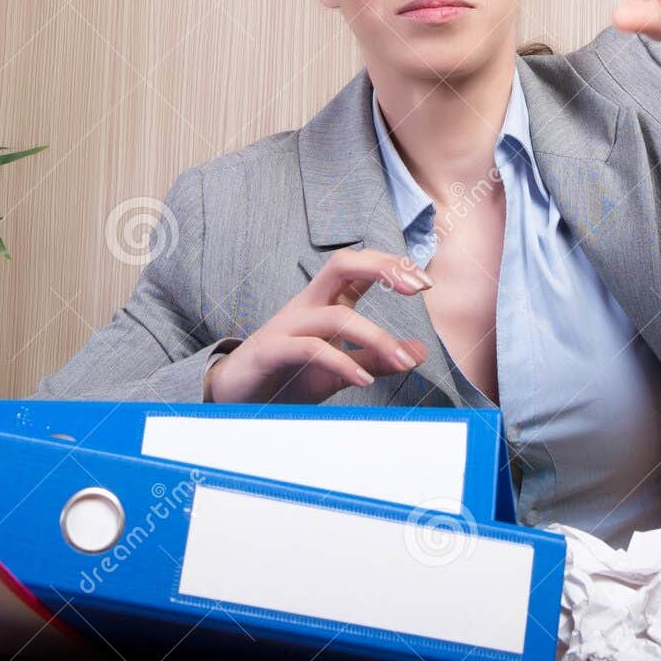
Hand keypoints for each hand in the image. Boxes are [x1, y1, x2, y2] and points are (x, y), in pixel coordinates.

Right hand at [203, 248, 431, 404]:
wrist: (234, 395)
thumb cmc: (287, 375)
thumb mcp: (338, 368)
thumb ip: (374, 358)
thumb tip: (417, 352)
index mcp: (323, 302)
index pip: (357, 267)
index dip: (391, 265)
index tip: (425, 283)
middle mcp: (306, 305)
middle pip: (342, 264)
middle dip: (382, 267)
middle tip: (417, 288)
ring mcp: (287, 325)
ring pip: (335, 316)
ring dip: (375, 337)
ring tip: (401, 360)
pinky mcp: (271, 351)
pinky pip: (310, 348)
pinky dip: (341, 363)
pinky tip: (364, 380)